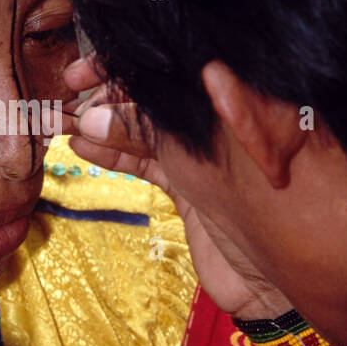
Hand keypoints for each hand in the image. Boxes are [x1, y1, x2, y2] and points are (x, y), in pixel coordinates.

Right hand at [64, 56, 292, 318]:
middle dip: (109, 89)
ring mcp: (201, 155)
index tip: (89, 66)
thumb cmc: (277, 214)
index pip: (174, 69)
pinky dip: (112, 153)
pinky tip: (82, 145)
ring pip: (143, 128)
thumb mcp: (236, 161)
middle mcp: (215, 122)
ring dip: (102, 121)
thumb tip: (168, 85)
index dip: (131, 62)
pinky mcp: (190, 189)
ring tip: (61, 116)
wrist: (285, 283)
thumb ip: (197, 123)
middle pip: (154, 94)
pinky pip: (144, 162)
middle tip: (68, 90)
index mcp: (231, 104)